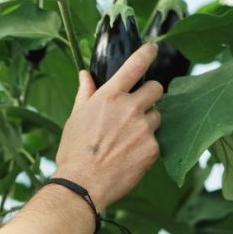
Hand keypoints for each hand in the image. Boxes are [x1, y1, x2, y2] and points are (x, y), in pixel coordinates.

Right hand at [52, 44, 163, 210]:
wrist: (82, 185)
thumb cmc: (74, 153)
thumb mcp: (75, 118)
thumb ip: (86, 94)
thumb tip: (85, 74)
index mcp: (109, 96)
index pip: (135, 65)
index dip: (147, 53)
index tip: (153, 48)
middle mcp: (129, 108)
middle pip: (156, 89)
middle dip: (150, 96)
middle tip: (138, 110)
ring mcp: (143, 128)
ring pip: (157, 116)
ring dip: (148, 124)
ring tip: (130, 140)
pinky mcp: (153, 148)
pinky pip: (157, 141)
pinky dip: (147, 146)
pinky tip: (131, 156)